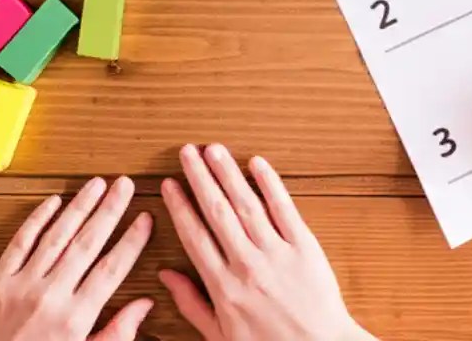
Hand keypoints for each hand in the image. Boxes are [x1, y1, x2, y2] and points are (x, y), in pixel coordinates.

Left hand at [0, 177, 153, 340]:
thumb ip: (117, 333)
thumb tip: (144, 305)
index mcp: (75, 318)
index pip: (111, 269)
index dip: (131, 241)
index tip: (145, 220)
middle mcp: (49, 296)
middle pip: (87, 243)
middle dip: (109, 211)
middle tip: (124, 186)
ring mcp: (21, 286)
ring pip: (56, 236)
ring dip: (79, 207)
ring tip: (96, 184)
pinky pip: (19, 244)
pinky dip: (36, 220)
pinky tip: (53, 202)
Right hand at [160, 144, 373, 340]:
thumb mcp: (220, 335)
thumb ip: (192, 303)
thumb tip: (166, 276)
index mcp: (223, 286)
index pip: (195, 236)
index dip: (180, 207)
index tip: (169, 184)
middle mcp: (247, 264)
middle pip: (217, 212)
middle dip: (199, 178)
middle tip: (187, 152)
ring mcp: (277, 253)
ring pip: (246, 205)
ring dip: (228, 174)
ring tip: (214, 150)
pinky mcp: (305, 247)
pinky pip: (285, 210)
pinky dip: (271, 184)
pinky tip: (257, 163)